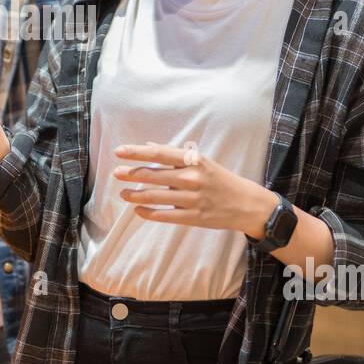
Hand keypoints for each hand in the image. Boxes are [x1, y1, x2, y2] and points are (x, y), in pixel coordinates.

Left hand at [112, 142, 276, 238]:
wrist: (246, 204)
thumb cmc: (220, 179)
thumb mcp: (201, 161)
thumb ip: (174, 155)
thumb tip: (148, 146)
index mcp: (193, 160)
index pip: (158, 153)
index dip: (136, 152)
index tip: (119, 152)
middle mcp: (191, 178)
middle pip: (152, 175)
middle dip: (131, 174)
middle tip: (116, 173)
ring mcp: (192, 199)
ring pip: (155, 197)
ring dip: (135, 195)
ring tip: (124, 194)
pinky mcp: (193, 217)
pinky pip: (164, 216)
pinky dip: (148, 213)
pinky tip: (138, 211)